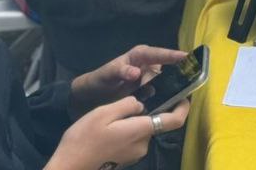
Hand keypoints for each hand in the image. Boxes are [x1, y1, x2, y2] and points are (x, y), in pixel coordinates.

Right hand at [46, 96, 188, 169]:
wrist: (69, 167)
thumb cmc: (85, 138)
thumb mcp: (104, 112)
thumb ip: (127, 104)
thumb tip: (141, 103)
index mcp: (141, 130)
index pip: (174, 121)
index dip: (183, 107)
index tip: (186, 93)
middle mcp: (143, 144)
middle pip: (156, 121)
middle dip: (151, 108)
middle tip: (137, 94)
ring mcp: (135, 153)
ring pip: (144, 129)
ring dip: (138, 118)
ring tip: (118, 109)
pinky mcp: (126, 157)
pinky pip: (135, 137)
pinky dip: (131, 127)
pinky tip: (113, 123)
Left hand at [69, 45, 186, 117]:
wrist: (91, 97)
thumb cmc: (99, 80)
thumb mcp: (107, 75)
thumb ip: (120, 71)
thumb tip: (136, 72)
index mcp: (139, 56)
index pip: (158, 54)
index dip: (172, 55)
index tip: (186, 57)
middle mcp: (147, 65)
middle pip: (166, 68)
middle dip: (178, 73)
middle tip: (192, 79)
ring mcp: (149, 80)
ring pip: (165, 82)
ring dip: (174, 87)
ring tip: (187, 94)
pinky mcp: (148, 92)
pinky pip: (160, 94)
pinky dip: (166, 99)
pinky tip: (172, 106)